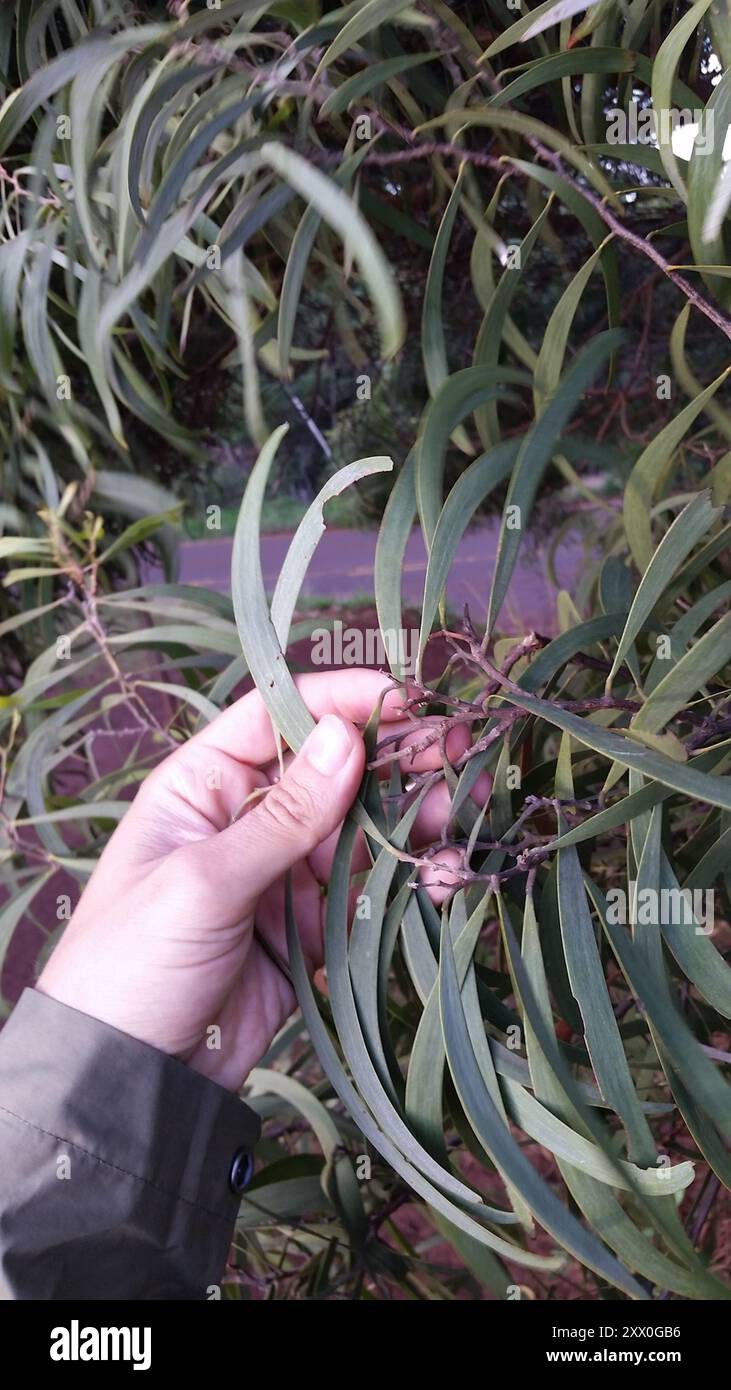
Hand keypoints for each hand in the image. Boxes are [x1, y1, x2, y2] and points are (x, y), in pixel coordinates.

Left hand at [38, 669, 489, 1089]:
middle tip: (461, 749)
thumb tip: (346, 735)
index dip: (340, 699)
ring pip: (363, 825)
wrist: (132, 1078)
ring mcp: (282, 872)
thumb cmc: (132, 965)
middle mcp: (247, 818)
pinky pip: (371, 888)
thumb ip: (283, 817)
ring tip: (458, 820)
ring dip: (415, 817)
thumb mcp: (204, 883)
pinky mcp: (311, 926)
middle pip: (333, 766)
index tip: (406, 697)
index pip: (276, 715)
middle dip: (397, 755)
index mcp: (202, 786)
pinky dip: (410, 879)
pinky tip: (442, 877)